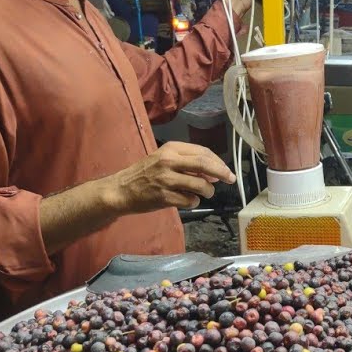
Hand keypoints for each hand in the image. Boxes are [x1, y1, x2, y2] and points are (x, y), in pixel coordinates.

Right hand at [105, 141, 234, 213]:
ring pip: (201, 185)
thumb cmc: (145, 173)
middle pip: (205, 165)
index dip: (219, 162)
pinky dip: (194, 202)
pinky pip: (190, 201)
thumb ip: (187, 162)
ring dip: (208, 191)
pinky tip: (187, 201)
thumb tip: (214, 172)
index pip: (203, 153)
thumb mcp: (164, 159)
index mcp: (171, 149)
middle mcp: (169, 161)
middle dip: (222, 173)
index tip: (226, 171)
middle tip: (230, 179)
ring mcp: (166, 179)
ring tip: (204, 193)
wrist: (121, 190)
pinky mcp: (164, 197)